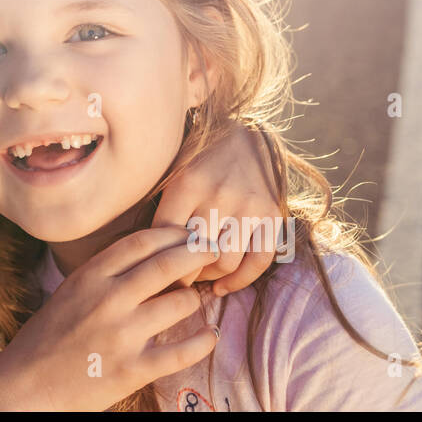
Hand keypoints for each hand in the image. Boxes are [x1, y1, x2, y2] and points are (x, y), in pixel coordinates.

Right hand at [0, 226, 220, 410]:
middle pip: (168, 264)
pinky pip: (183, 352)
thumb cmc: (47, 338)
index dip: (172, 233)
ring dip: (196, 298)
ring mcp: (122, 335)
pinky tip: (210, 335)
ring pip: (181, 303)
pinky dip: (204, 341)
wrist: (25, 385)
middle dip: (198, 252)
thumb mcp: (70, 291)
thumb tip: (150, 256)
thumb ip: (105, 274)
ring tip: (195, 299)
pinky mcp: (133, 370)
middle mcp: (108, 299)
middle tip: (212, 251)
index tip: (188, 234)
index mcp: (89, 276)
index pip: (142, 242)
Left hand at [153, 121, 282, 295]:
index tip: (155, 270)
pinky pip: (259, 260)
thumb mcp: (173, 174)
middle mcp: (219, 195)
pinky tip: (224, 285)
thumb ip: (163, 210)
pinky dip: (241, 280)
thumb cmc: (199, 161)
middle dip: (183, 274)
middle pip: (195, 254)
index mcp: (188, 183)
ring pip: (226, 262)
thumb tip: (148, 258)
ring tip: (200, 277)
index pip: (166, 236)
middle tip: (176, 278)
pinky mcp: (273, 214)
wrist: (243, 137)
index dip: (158, 259)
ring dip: (210, 277)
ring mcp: (249, 205)